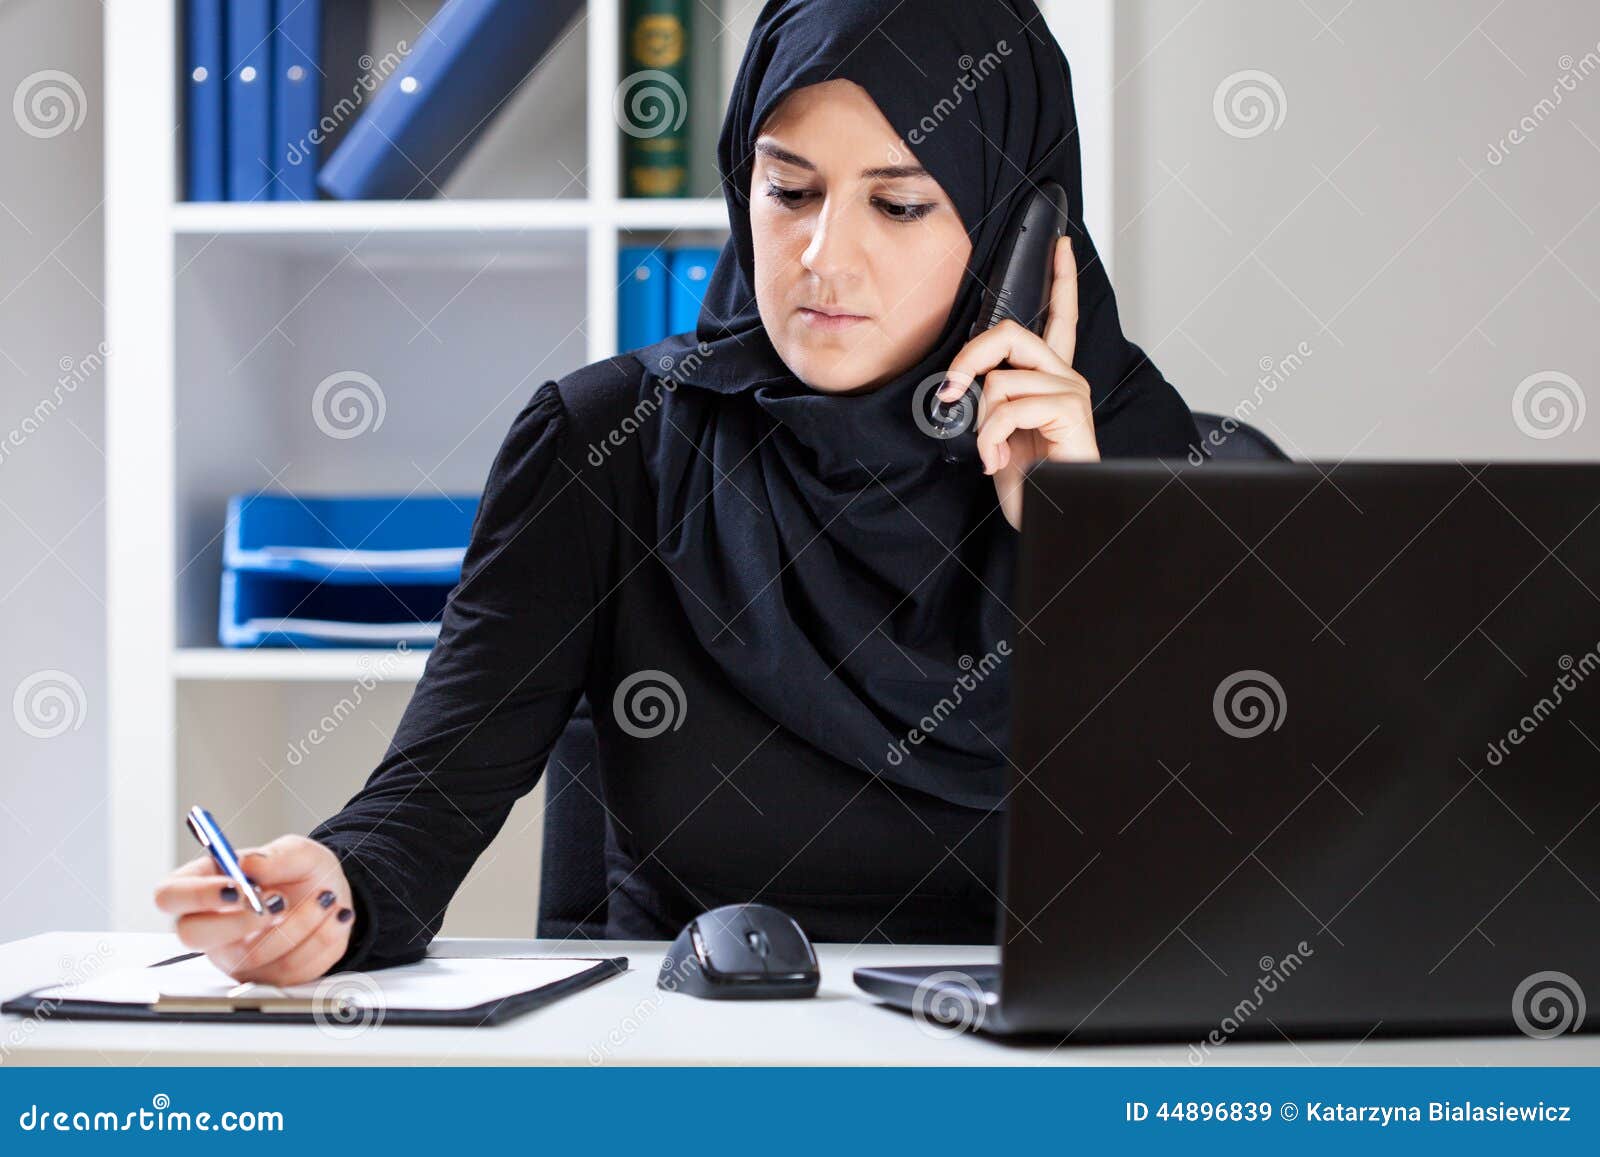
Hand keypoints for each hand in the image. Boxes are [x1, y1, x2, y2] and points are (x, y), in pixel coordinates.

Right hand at [153, 833, 355, 985]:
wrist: (333, 897)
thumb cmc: (302, 873)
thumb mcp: (297, 851)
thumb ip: (274, 856)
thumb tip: (248, 867)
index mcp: (203, 886)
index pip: (170, 895)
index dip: (198, 894)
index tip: (239, 887)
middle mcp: (210, 927)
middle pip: (194, 935)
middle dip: (241, 920)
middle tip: (279, 902)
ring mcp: (234, 957)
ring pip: (252, 954)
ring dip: (299, 923)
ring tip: (324, 897)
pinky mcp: (265, 977)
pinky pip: (288, 970)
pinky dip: (321, 939)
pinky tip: (332, 917)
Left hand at [938, 235, 1099, 529]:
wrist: (1050, 518)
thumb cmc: (1027, 481)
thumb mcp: (996, 431)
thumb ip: (987, 397)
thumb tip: (961, 384)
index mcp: (1049, 377)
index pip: (1058, 318)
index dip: (1060, 279)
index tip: (1060, 244)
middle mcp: (1065, 377)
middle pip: (1010, 333)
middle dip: (969, 358)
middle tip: (952, 390)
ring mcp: (1071, 393)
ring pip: (1001, 379)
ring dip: (981, 423)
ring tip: (991, 451)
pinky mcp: (1070, 412)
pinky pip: (1009, 406)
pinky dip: (991, 438)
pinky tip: (1000, 460)